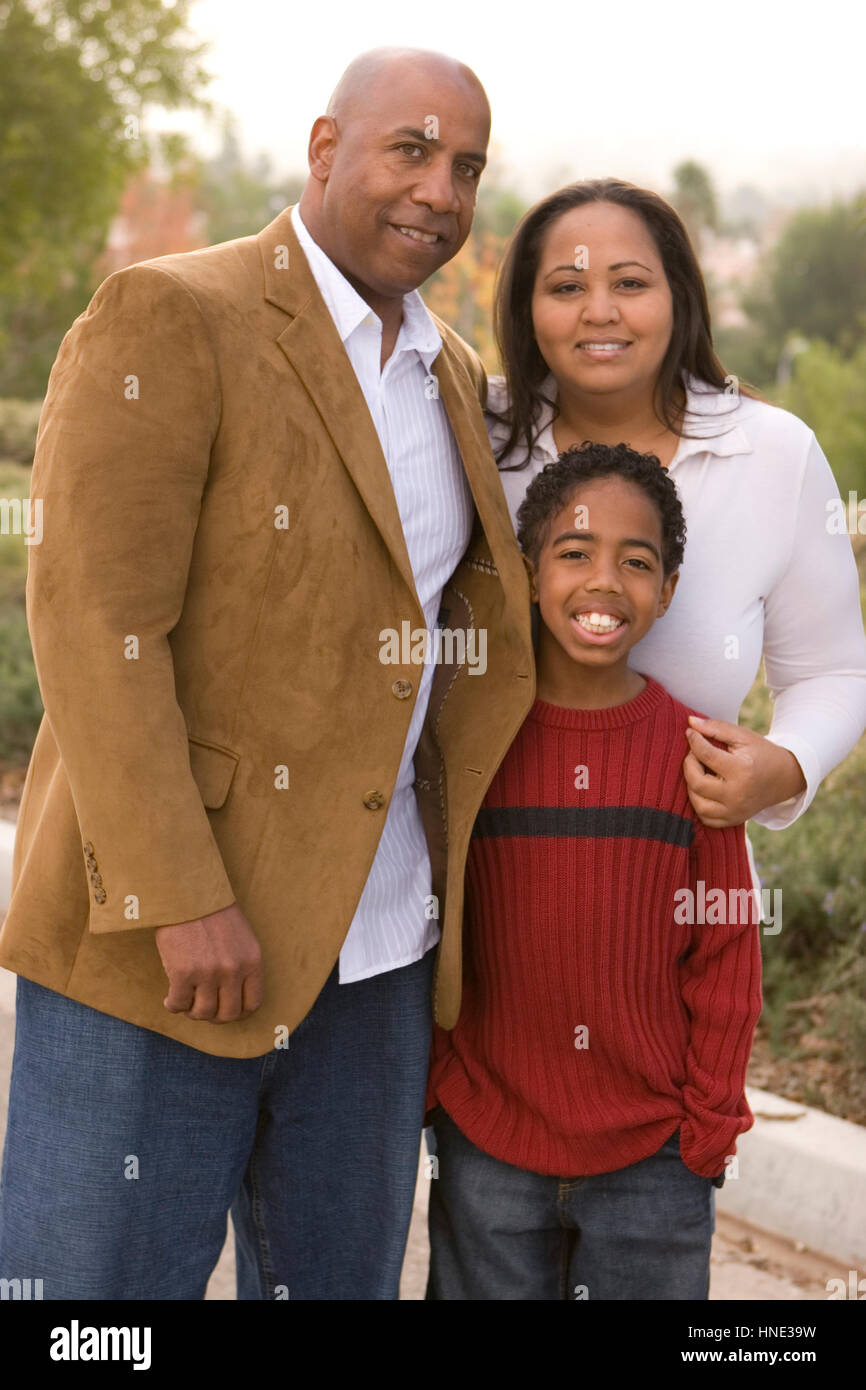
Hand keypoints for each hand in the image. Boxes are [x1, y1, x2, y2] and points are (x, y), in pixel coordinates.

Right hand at [155, 902, 263, 1022]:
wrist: (186, 893)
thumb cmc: (212, 912)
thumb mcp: (241, 937)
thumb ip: (242, 964)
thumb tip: (232, 996)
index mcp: (252, 961)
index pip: (253, 1003)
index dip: (238, 1012)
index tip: (225, 1010)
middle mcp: (233, 970)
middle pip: (227, 1014)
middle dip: (214, 1016)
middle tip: (201, 1008)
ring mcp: (208, 973)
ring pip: (202, 1013)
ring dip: (192, 1012)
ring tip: (185, 1002)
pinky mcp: (183, 973)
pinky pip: (178, 1004)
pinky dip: (173, 1005)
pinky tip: (169, 998)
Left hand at [683, 716, 806, 827]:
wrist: (783, 778)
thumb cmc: (761, 754)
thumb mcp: (743, 736)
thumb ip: (716, 728)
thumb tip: (690, 722)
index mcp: (742, 770)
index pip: (706, 755)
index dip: (694, 740)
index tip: (691, 733)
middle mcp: (737, 794)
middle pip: (697, 782)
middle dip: (689, 764)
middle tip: (694, 754)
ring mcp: (735, 811)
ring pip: (697, 803)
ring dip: (691, 785)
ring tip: (699, 771)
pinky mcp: (733, 820)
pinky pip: (705, 817)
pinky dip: (699, 803)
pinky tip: (704, 789)